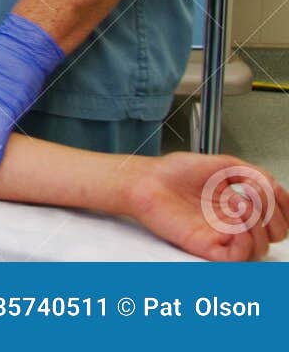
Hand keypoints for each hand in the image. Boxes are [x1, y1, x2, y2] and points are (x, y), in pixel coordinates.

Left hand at [127, 153, 288, 260]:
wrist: (147, 179)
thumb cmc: (175, 172)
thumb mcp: (223, 164)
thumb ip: (254, 173)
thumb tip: (273, 188)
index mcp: (241, 205)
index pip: (278, 218)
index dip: (284, 208)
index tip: (274, 191)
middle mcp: (234, 223)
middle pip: (275, 235)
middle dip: (274, 216)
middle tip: (254, 196)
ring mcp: (222, 236)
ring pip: (260, 249)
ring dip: (259, 226)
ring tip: (239, 203)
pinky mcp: (207, 247)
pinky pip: (238, 257)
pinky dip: (245, 242)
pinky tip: (235, 223)